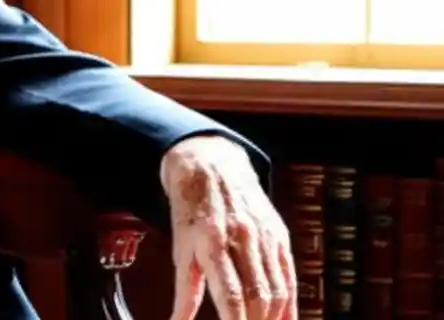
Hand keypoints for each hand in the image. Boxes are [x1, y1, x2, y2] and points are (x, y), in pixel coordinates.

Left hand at [160, 134, 295, 319]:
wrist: (211, 166)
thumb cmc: (191, 210)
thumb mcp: (180, 248)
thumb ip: (184, 291)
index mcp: (211, 243)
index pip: (231, 295)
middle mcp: (241, 238)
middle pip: (259, 296)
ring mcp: (264, 236)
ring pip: (278, 289)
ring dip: (275, 318)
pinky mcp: (279, 235)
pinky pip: (290, 275)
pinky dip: (290, 303)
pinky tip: (285, 319)